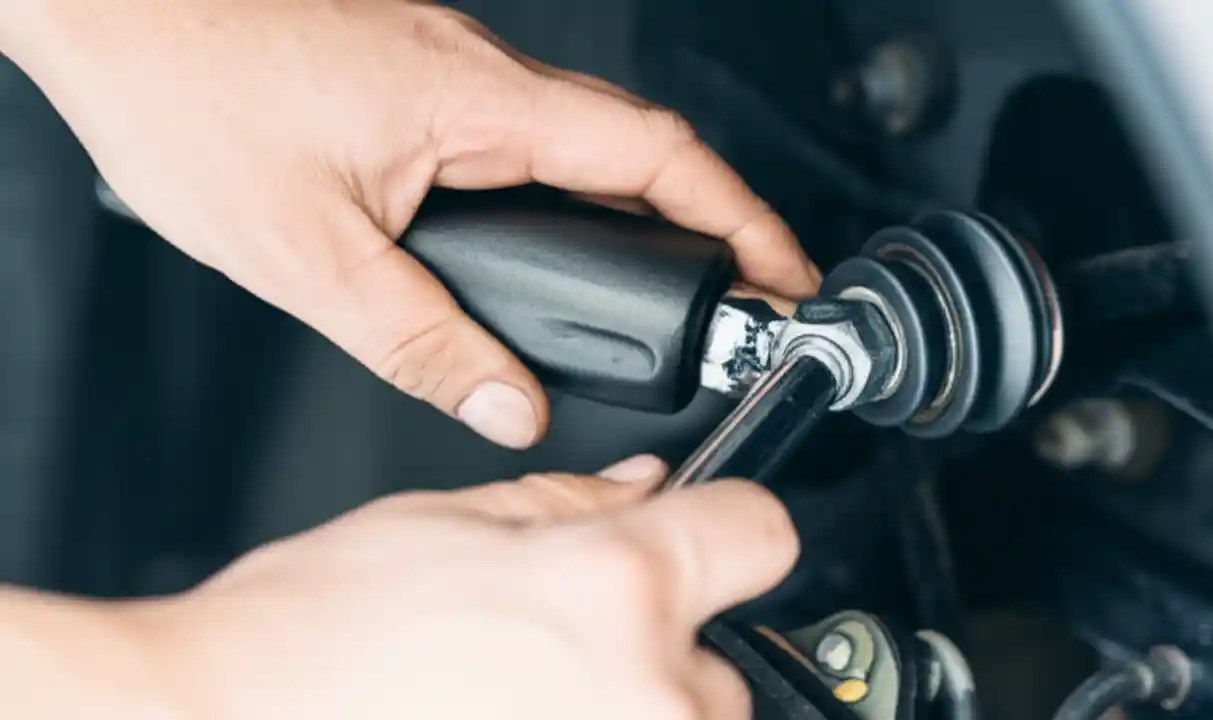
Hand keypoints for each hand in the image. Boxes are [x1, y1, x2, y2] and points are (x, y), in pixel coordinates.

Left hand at [5, 0, 819, 447]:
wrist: (108, 3)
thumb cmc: (183, 87)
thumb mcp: (304, 250)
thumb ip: (419, 341)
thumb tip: (506, 408)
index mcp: (474, 104)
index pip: (653, 155)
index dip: (737, 218)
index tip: (781, 272)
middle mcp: (477, 76)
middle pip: (637, 144)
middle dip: (706, 223)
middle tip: (737, 299)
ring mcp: (449, 73)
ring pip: (581, 141)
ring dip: (638, 209)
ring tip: (662, 287)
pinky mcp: (415, 81)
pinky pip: (523, 138)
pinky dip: (568, 194)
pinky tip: (546, 243)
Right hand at [79, 456, 794, 718]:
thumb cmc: (316, 637)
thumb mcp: (454, 520)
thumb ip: (577, 501)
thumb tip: (647, 487)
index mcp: (619, 586)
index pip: (763, 532)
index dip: (730, 521)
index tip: (712, 532)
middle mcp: (649, 693)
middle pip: (727, 654)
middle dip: (667, 639)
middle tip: (570, 636)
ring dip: (635, 701)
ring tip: (532, 690)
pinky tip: (520, 714)